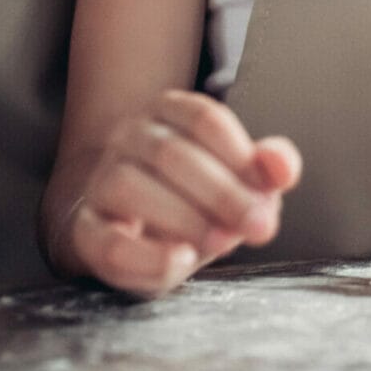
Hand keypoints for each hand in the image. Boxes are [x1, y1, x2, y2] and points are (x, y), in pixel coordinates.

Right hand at [59, 91, 300, 299]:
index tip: (270, 190)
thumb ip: (267, 168)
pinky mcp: (87, 232)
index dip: (240, 155)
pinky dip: (147, 255)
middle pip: (171, 153)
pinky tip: (181, 259)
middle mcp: (129, 137)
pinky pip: (108, 242)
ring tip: (223, 242)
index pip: (204, 119)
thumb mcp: (239, 179)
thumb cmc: (197, 197)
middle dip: (222, 193)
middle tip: (258, 225)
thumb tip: (283, 169)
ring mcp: (101, 181)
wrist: (140, 232)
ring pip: (130, 186)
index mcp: (168, 112)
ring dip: (186, 218)